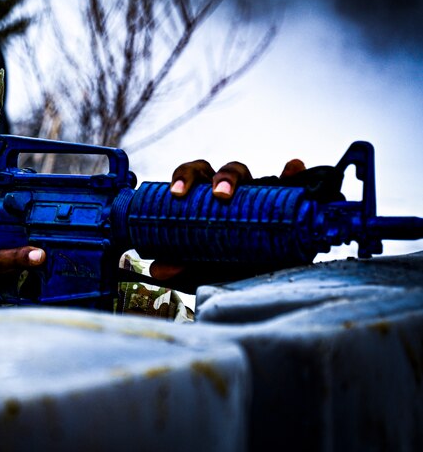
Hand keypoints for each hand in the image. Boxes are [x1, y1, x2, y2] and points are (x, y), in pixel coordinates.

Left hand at [150, 158, 305, 281]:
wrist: (260, 283)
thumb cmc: (226, 268)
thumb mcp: (204, 270)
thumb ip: (182, 268)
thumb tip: (158, 269)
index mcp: (205, 200)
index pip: (193, 177)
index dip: (184, 178)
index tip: (177, 192)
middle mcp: (227, 193)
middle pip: (214, 171)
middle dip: (209, 178)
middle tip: (213, 196)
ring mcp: (252, 197)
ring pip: (241, 173)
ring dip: (234, 176)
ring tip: (228, 192)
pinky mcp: (282, 206)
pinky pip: (289, 185)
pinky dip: (291, 174)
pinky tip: (293, 168)